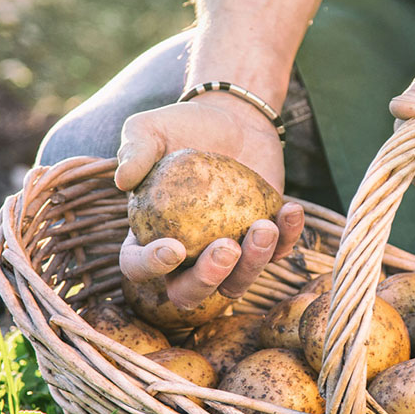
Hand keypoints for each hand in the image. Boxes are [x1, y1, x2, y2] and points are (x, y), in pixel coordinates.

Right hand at [115, 93, 304, 307]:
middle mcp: (186, 258)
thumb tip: (124, 180)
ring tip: (264, 227)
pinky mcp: (263, 244)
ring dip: (253, 264)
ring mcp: (227, 256)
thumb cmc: (184, 127)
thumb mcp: (150, 129)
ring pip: (237, 283)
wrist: (234, 121)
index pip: (138, 266)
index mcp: (148, 237)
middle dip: (207, 280)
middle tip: (226, 247)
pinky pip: (278, 253)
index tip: (174, 247)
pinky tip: (291, 210)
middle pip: (189, 293)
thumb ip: (134, 150)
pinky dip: (288, 237)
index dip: (151, 266)